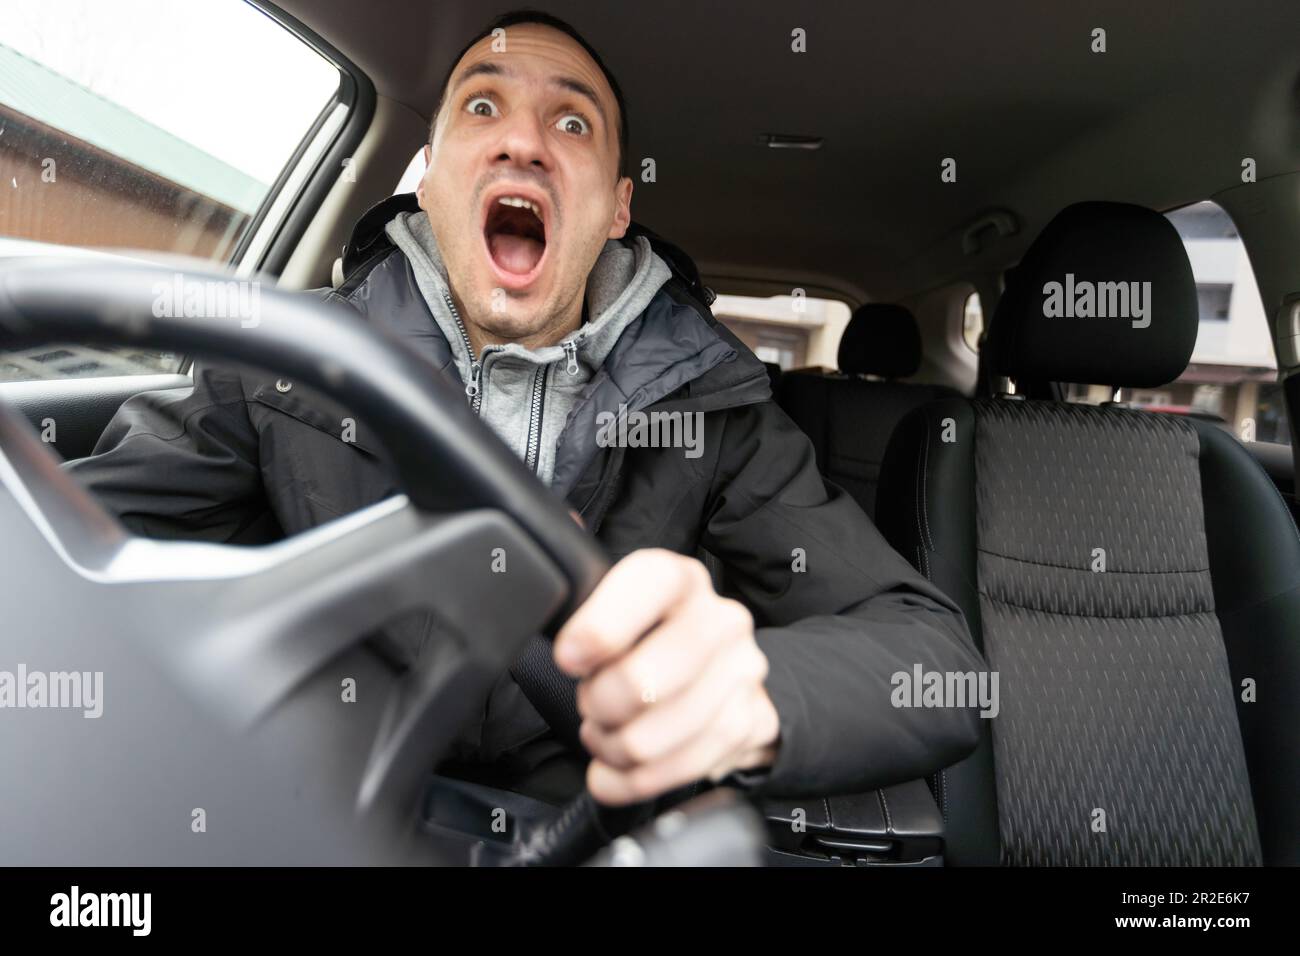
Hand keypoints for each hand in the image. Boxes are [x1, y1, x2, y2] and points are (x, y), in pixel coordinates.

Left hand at [554, 549, 779, 804]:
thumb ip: (585, 613)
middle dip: (600, 705)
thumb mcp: (617, 611)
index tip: (570, 659)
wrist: (721, 674)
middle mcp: (721, 620)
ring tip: (606, 734)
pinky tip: (616, 768)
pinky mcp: (751, 723)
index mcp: (681, 580)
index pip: (651, 583)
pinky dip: (631, 779)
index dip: (602, 626)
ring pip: (652, 738)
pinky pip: (677, 771)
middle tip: (591, 703)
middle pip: (644, 681)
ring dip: (612, 747)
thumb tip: (546, 618)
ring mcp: (743, 673)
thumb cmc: (652, 641)